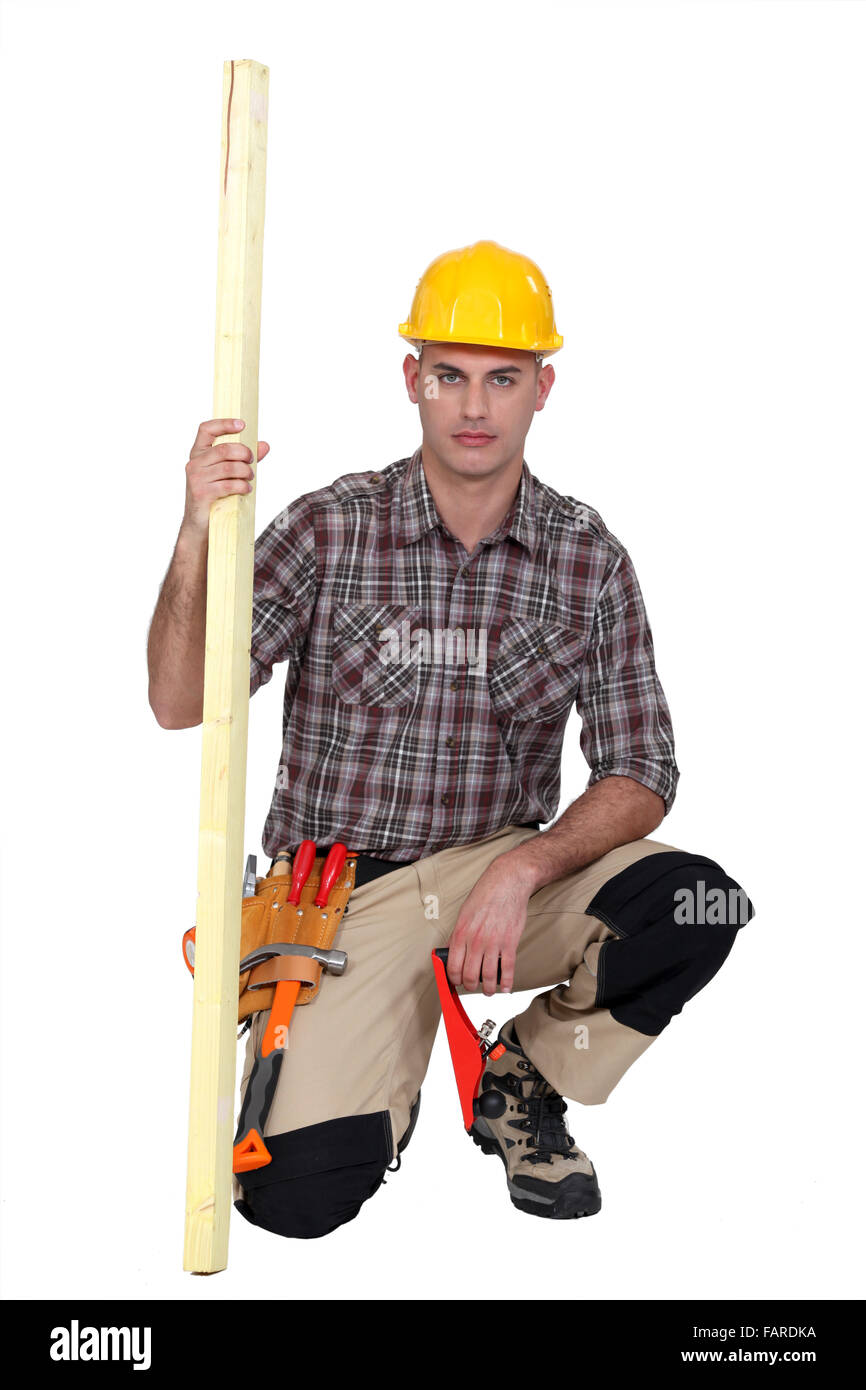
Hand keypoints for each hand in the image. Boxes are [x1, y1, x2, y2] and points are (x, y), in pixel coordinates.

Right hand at [182, 418, 269, 536]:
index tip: (242, 424)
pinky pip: (229, 484)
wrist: (200, 525)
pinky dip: (242, 486)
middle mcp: (194, 463)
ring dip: (246, 472)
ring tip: (249, 479)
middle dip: (244, 454)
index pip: (206, 429)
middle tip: (252, 462)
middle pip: (225, 449)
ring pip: (230, 467)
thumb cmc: (215, 496)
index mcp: (198, 453)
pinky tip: (246, 489)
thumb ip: (245, 459)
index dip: (224, 424)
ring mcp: (196, 478)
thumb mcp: (229, 474)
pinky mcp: (201, 493)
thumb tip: (265, 445)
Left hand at [445, 855, 533, 995]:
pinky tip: (506, 988)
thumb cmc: (485, 895)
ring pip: (487, 976)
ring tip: (489, 991)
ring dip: (488, 989)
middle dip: (470, 986)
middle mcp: (475, 940)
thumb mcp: (464, 913)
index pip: (452, 966)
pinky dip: (506, 983)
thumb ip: (458, 934)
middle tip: (473, 987)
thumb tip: (452, 952)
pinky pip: (507, 969)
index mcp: (460, 933)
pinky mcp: (510, 943)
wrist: (507, 882)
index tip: (457, 982)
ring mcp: (493, 943)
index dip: (454, 979)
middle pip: (469, 975)